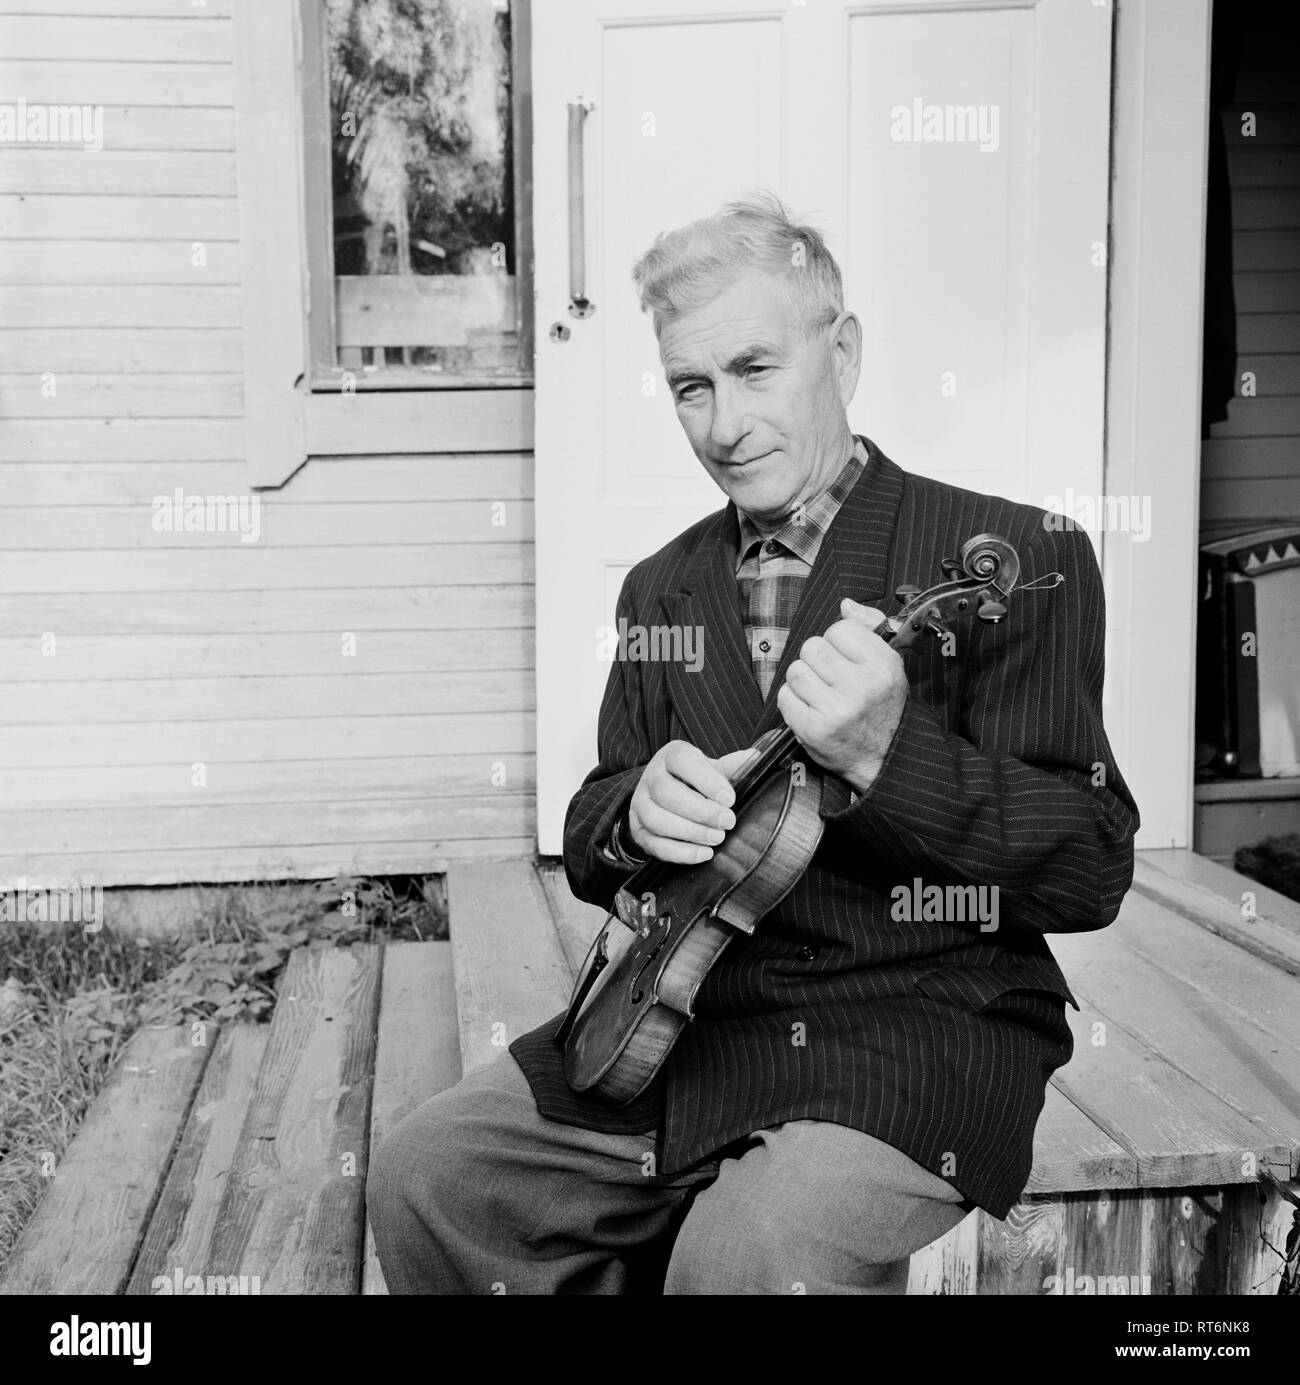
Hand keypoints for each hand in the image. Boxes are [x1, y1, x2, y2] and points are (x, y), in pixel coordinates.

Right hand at [627, 743, 752, 863]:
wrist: (660, 797)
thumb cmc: (691, 780)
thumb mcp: (710, 768)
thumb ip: (730, 766)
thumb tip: (755, 758)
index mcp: (670, 757)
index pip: (683, 761)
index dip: (706, 780)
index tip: (729, 799)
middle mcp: (651, 779)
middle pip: (667, 793)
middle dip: (701, 811)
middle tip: (727, 822)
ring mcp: (641, 806)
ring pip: (657, 820)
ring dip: (690, 832)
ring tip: (717, 838)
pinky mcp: (639, 832)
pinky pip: (655, 845)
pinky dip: (681, 852)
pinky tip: (703, 853)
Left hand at [776, 598, 907, 792]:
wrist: (886, 757)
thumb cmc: (884, 707)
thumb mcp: (889, 665)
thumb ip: (869, 628)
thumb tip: (845, 604)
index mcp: (883, 667)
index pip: (840, 629)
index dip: (837, 642)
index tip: (845, 657)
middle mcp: (861, 687)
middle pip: (812, 647)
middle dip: (817, 659)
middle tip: (830, 677)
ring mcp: (836, 710)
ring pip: (795, 670)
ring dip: (803, 680)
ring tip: (821, 693)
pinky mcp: (813, 730)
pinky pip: (785, 696)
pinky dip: (793, 701)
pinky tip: (811, 708)